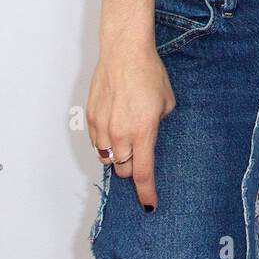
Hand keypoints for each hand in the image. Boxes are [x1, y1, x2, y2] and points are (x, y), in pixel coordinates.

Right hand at [86, 42, 175, 210]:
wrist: (125, 54)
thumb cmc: (149, 74)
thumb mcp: (167, 102)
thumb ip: (160, 124)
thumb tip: (151, 134)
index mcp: (144, 132)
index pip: (142, 174)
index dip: (146, 192)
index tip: (149, 205)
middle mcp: (120, 134)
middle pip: (123, 170)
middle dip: (132, 169)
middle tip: (140, 158)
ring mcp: (103, 128)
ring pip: (108, 159)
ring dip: (118, 156)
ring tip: (127, 140)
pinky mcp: (91, 119)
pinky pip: (97, 143)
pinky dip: (106, 143)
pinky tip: (115, 129)